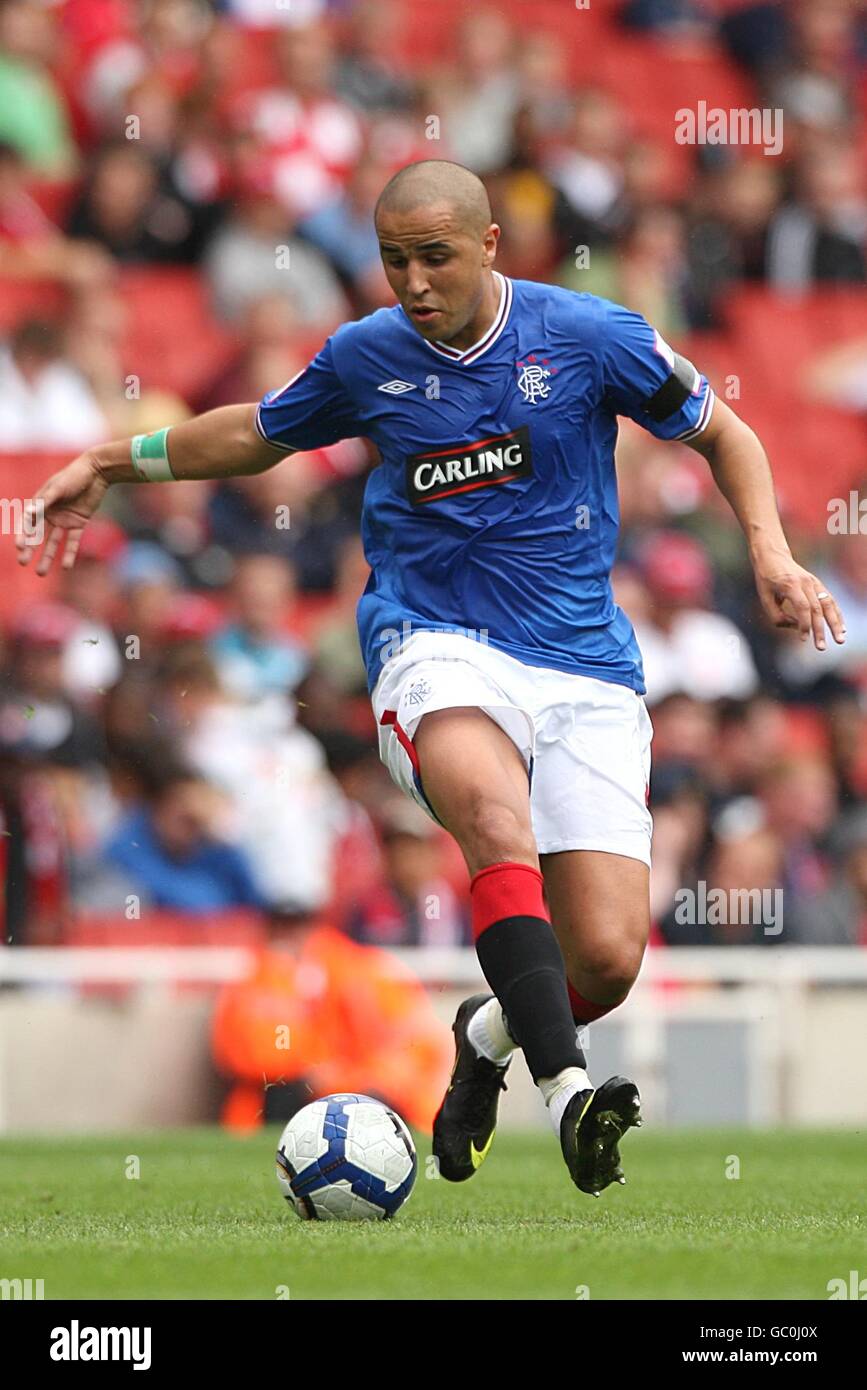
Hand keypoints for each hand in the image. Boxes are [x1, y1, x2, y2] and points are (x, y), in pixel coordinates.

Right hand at [16, 454, 109, 575]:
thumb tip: (27, 514)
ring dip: (48, 557)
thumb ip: (44, 502)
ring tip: (41, 573)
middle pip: (38, 535)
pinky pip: (73, 541)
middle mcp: (50, 513)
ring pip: (53, 542)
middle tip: (24, 563)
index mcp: (40, 503)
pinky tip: (66, 567)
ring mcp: (64, 519)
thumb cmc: (74, 476)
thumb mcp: (58, 488)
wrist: (97, 472)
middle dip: (30, 549)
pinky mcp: (79, 523)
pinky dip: (70, 553)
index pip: (28, 522)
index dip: (23, 535)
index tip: (19, 547)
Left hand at [753, 554, 845, 650]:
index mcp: (790, 584)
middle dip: (820, 630)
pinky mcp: (818, 584)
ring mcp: (814, 582)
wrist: (773, 555)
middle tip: (821, 647)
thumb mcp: (764, 597)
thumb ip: (776, 615)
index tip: (803, 639)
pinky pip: (830, 600)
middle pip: (817, 609)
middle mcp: (806, 582)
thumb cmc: (766, 578)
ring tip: (840, 639)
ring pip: (828, 604)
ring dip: (835, 623)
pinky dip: (837, 614)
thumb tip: (795, 627)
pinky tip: (841, 627)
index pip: (803, 607)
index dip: (804, 624)